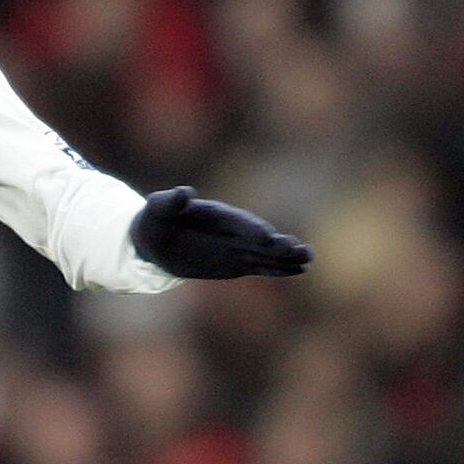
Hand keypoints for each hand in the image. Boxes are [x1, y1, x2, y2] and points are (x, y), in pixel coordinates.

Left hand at [131, 187, 311, 279]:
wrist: (155, 236)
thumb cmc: (155, 219)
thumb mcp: (156, 208)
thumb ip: (170, 201)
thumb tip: (185, 193)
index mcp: (217, 216)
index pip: (238, 224)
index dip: (251, 230)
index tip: (267, 238)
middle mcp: (233, 231)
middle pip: (259, 239)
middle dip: (278, 246)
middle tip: (300, 251)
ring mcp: (237, 247)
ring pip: (266, 253)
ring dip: (286, 258)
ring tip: (308, 260)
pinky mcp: (236, 263)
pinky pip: (260, 266)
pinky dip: (279, 269)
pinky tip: (300, 270)